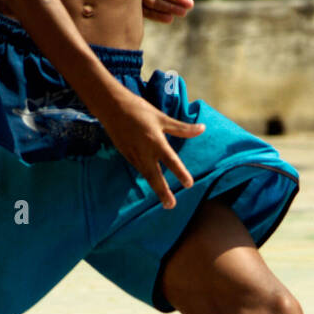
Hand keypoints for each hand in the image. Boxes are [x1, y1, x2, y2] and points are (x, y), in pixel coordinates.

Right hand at [97, 87, 204, 208]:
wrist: (111, 107)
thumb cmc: (139, 109)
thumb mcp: (162, 117)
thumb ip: (182, 128)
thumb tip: (202, 128)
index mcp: (155, 141)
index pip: (170, 160)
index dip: (180, 173)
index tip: (189, 184)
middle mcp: (144, 151)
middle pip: (154, 176)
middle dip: (163, 192)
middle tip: (171, 206)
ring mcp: (133, 155)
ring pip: (146, 176)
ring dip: (156, 189)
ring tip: (165, 201)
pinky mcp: (126, 155)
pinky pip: (139, 169)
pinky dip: (147, 177)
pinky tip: (154, 183)